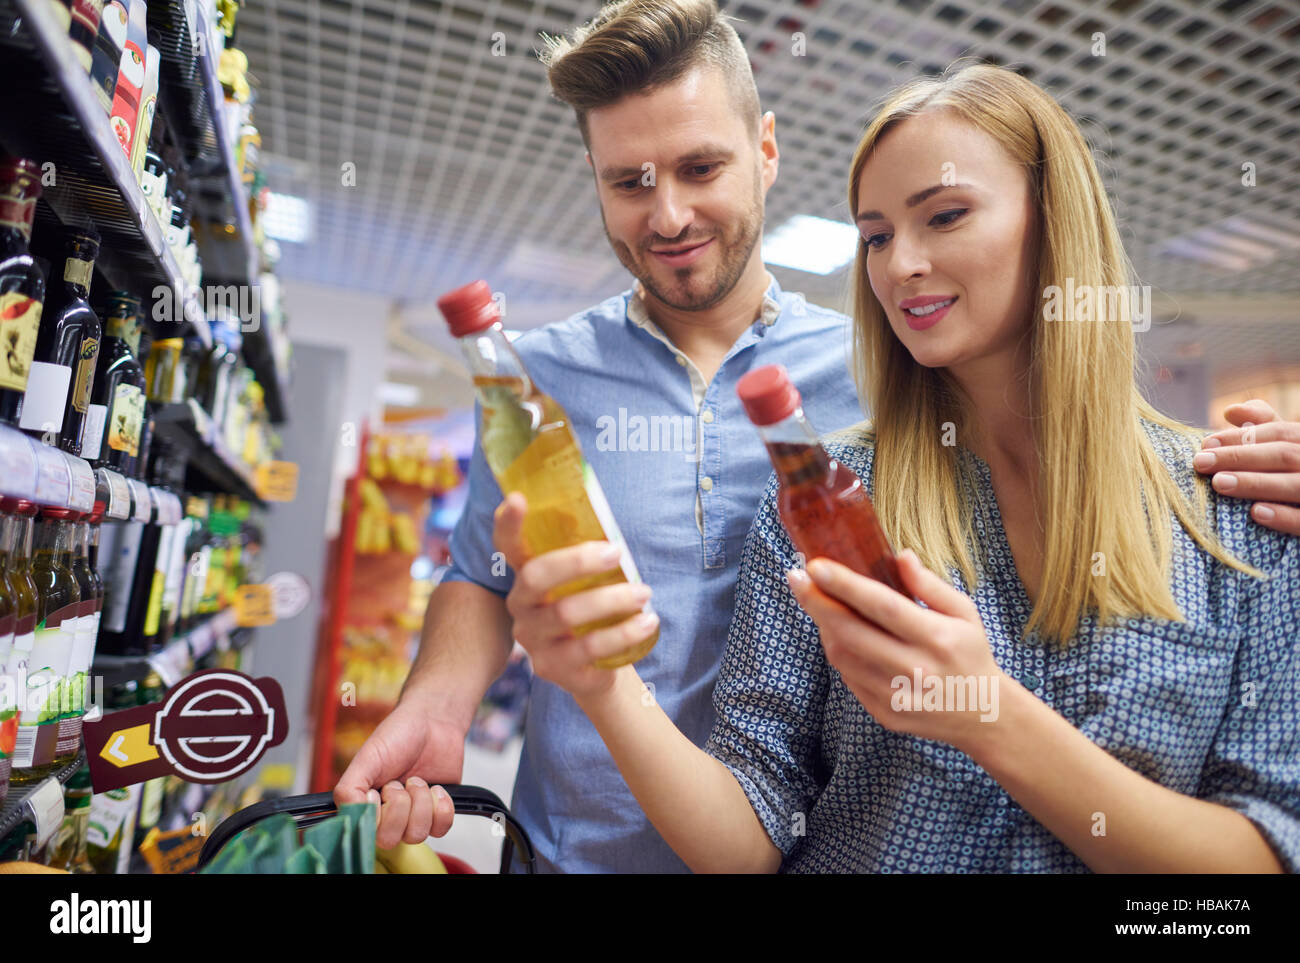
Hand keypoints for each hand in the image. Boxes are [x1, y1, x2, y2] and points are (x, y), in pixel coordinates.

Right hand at [333, 695, 460, 848]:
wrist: (433, 722)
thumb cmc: (397, 736)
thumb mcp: (367, 757)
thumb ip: (349, 789)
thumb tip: (350, 816)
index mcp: (364, 806)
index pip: (363, 834)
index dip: (374, 815)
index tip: (377, 791)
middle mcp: (386, 817)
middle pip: (389, 839)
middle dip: (399, 806)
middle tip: (400, 782)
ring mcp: (413, 818)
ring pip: (416, 835)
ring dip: (420, 802)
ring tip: (418, 779)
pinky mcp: (437, 815)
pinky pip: (440, 830)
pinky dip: (441, 808)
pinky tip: (437, 788)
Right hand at [493, 492, 657, 698]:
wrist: (597, 668)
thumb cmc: (593, 612)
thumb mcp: (588, 583)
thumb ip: (590, 558)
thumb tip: (615, 533)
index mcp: (527, 577)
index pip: (508, 546)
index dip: (508, 524)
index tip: (517, 498)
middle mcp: (521, 606)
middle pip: (536, 577)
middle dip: (577, 561)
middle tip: (617, 552)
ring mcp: (533, 639)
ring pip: (566, 613)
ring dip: (611, 599)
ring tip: (645, 593)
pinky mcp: (553, 668)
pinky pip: (589, 648)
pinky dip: (623, 633)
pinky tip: (648, 622)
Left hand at [787, 550, 1009, 752]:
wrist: (983, 715)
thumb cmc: (970, 654)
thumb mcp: (964, 613)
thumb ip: (930, 585)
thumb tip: (900, 555)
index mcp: (938, 639)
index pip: (883, 607)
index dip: (845, 585)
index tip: (816, 565)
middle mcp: (915, 670)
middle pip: (852, 633)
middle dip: (816, 603)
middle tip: (795, 577)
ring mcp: (897, 696)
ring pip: (843, 657)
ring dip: (824, 626)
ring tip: (817, 602)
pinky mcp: (884, 714)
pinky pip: (848, 678)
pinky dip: (838, 651)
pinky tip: (837, 632)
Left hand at [1196, 399, 1299, 534]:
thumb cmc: (1297, 478)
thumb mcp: (1287, 451)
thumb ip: (1263, 429)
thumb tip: (1231, 410)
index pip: (1281, 433)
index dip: (1243, 436)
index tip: (1206, 442)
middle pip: (1284, 455)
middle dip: (1240, 457)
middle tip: (1200, 462)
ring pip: (1295, 485)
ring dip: (1256, 483)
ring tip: (1218, 483)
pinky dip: (1284, 516)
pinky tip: (1256, 513)